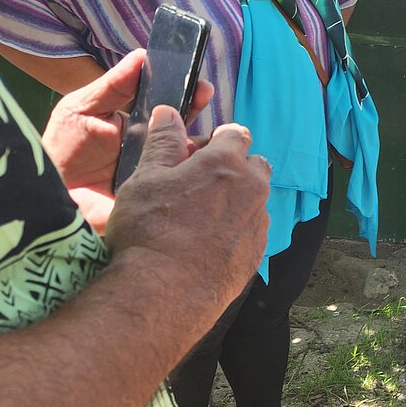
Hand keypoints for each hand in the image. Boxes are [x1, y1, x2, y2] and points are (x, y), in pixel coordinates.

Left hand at [40, 50, 213, 232]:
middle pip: (190, 131)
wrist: (50, 188)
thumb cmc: (65, 146)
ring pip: (193, 161)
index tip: (201, 86)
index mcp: (145, 126)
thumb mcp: (86, 106)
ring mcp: (161, 176)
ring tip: (208, 132)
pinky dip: (191, 179)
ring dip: (204, 148)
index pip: (176, 108)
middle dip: (200, 116)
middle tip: (204, 96)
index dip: (191, 95)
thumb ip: (115, 84)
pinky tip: (194, 167)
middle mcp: (159, 150)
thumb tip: (141, 55)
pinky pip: (180, 190)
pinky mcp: (156, 199)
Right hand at [105, 107, 269, 322]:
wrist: (164, 294)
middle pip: (253, 164)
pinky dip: (236, 228)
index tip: (197, 153)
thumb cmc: (149, 231)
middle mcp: (253, 188)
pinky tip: (207, 242)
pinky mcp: (259, 251)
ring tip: (198, 217)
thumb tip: (170, 113)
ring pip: (254, 198)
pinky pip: (252, 229)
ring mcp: (259, 222)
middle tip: (196, 185)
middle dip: (232, 167)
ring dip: (235, 199)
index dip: (216, 140)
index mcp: (227, 163)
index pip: (236, 134)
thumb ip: (163, 142)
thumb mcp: (146, 179)